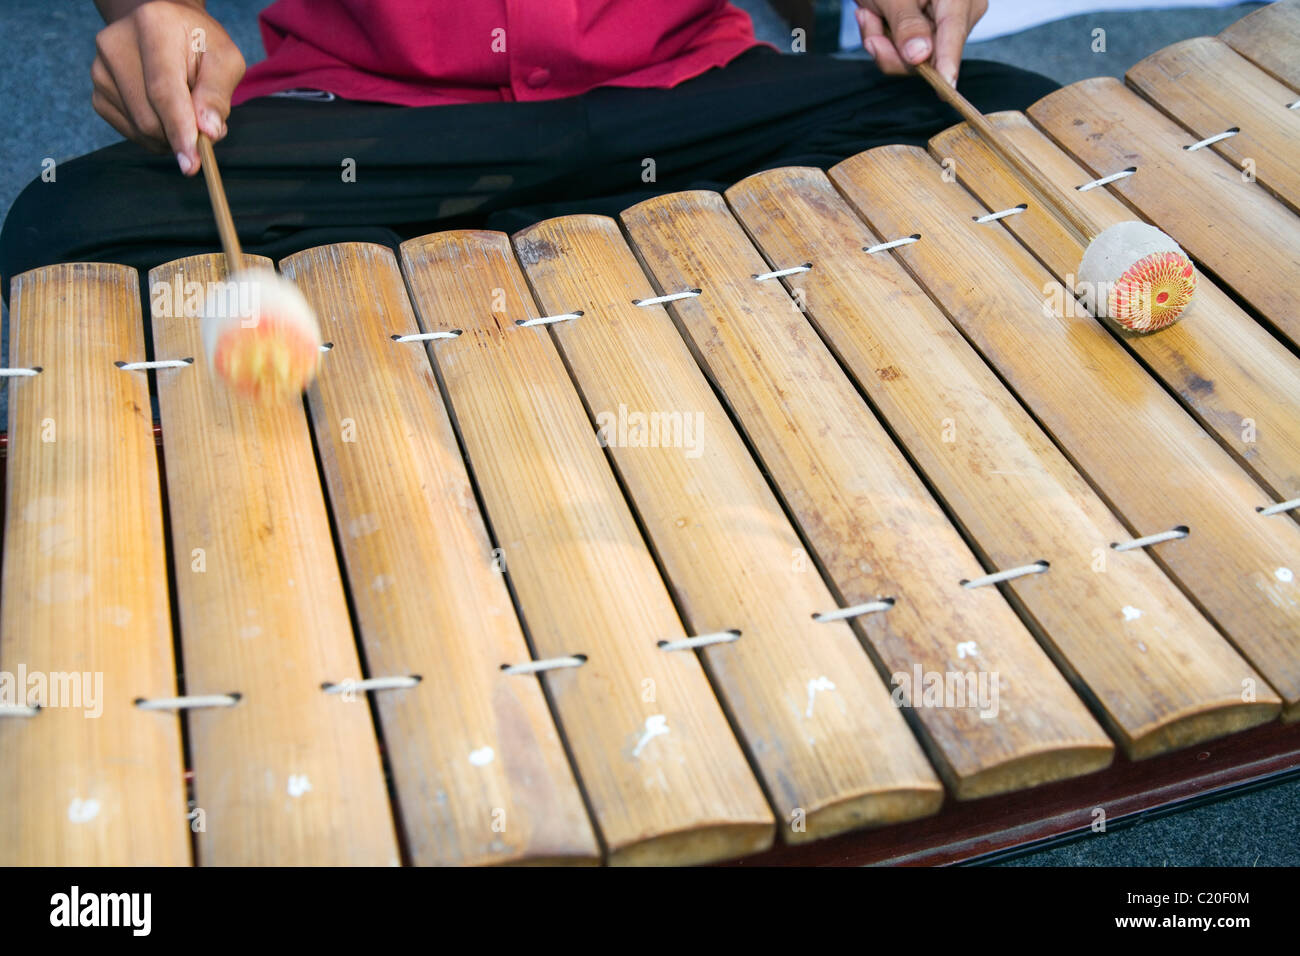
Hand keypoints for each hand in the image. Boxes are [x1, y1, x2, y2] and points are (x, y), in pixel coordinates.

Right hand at [91, 1, 245, 174]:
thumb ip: (218, 95)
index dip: (179, 130)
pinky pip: (130, 132)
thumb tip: (209, 133)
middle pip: (149, 118)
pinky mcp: (97, 92)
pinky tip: (166, 113)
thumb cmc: (200, 44)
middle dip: (182, 135)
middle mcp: (115, 45)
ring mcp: (100, 70)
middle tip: (207, 125)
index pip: (163, 91)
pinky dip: (156, 136)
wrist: (165, 28)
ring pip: (140, 130)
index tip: (192, 164)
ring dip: (171, 136)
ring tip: (186, 108)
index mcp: (152, 27)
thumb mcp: (224, 59)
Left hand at [854, 0, 988, 86]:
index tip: (946, 87)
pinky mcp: (933, 37)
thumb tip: (920, 56)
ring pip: (915, 60)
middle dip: (890, 47)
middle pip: (931, 54)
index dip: (947, 62)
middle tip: (865, 19)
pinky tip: (876, 19)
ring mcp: (949, 27)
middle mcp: (963, 13)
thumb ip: (906, 24)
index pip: (953, 33)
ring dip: (882, 43)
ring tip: (868, 14)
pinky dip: (886, 42)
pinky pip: (908, 57)